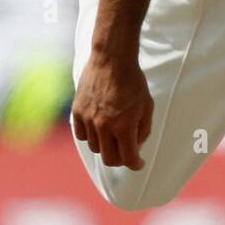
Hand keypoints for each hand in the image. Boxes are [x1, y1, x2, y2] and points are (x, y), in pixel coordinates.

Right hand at [71, 54, 152, 169]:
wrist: (111, 59)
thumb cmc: (133, 81)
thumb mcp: (147, 106)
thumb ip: (143, 130)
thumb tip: (137, 146)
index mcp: (124, 126)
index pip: (128, 158)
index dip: (136, 164)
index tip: (139, 163)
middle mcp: (104, 126)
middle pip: (109, 159)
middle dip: (121, 159)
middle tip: (126, 153)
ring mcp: (88, 119)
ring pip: (95, 148)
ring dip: (106, 146)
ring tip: (113, 135)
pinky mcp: (77, 111)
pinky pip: (81, 135)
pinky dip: (90, 136)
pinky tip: (98, 129)